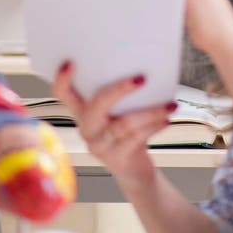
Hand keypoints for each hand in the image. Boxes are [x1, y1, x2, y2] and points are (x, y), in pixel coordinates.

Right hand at [53, 62, 175, 187]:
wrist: (134, 169)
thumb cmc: (127, 132)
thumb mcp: (119, 112)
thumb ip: (121, 96)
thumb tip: (142, 69)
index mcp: (82, 112)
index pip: (63, 94)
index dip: (63, 79)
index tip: (70, 63)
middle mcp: (86, 128)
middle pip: (97, 104)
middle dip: (120, 89)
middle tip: (142, 78)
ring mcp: (99, 145)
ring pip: (124, 123)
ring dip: (151, 111)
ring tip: (169, 105)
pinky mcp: (116, 157)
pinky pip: (136, 137)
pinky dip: (154, 125)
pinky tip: (166, 119)